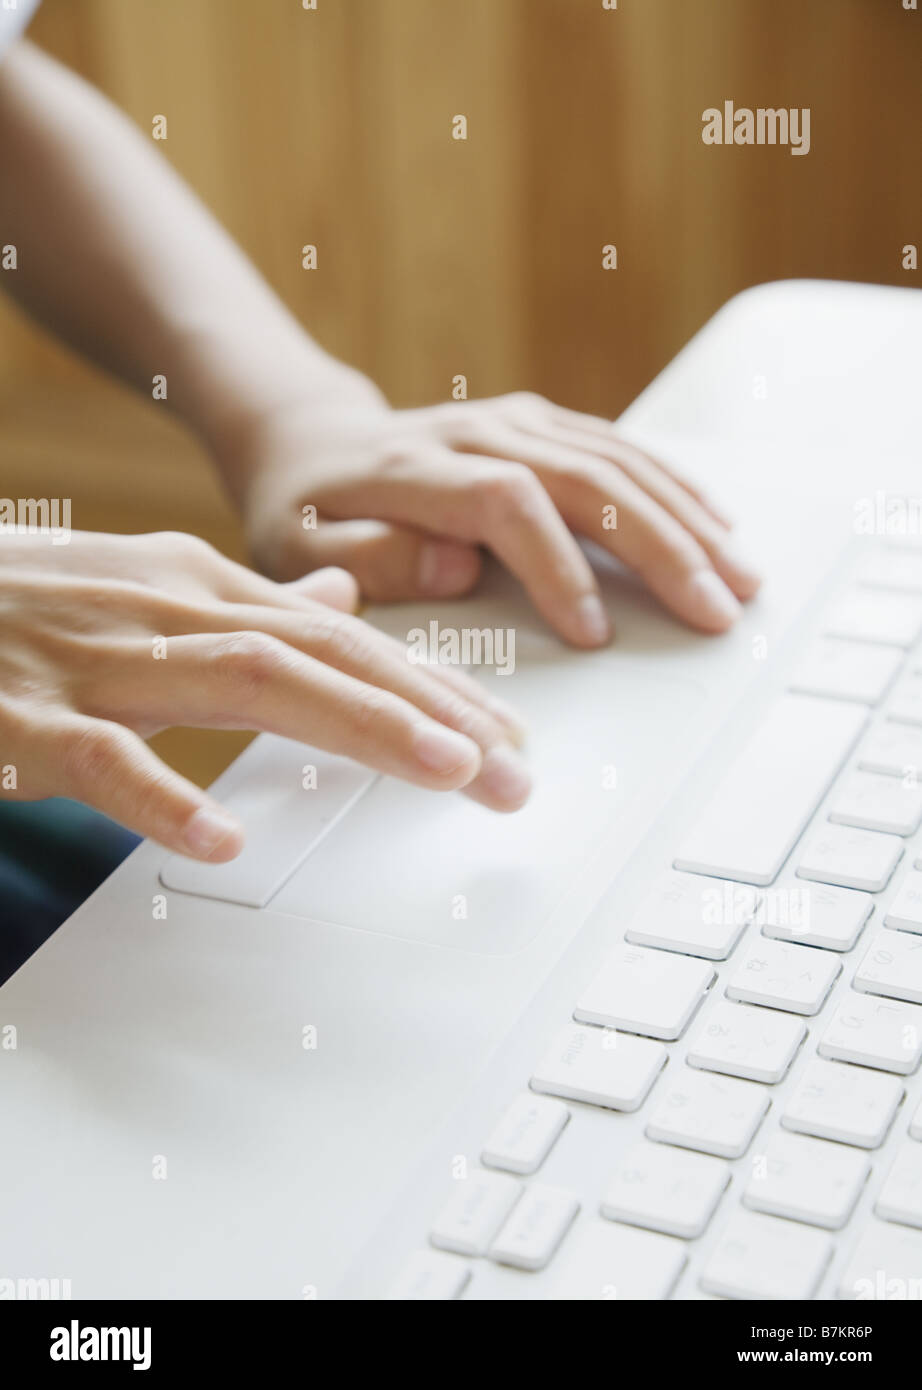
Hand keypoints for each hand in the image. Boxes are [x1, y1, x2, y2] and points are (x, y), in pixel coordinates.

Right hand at [0, 531, 530, 859]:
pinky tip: (221, 842)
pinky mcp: (18, 716)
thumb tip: (339, 602)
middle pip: (322, 653)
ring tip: (440, 771)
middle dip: (430, 712)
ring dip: (353, 725)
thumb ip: (250, 605)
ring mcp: (93, 658)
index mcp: (199, 586)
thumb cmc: (24, 597)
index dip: (434, 687)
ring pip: (243, 680)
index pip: (345, 637)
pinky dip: (162, 796)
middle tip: (513, 773)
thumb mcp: (150, 588)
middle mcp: (164, 608)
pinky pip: (99, 757)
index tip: (508, 737)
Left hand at [233, 392, 760, 647]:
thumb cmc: (304, 511)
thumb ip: (360, 562)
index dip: (559, 566)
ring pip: (617, 460)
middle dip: (659, 548)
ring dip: (685, 519)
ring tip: (738, 575)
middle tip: (712, 611)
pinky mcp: (539, 424)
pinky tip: (715, 521)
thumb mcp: (295, 551)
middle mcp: (475, 432)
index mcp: (415, 469)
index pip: (508, 503)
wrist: (311, 440)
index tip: (595, 634)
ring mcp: (514, 421)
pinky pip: (619, 447)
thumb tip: (456, 568)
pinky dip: (673, 485)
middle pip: (586, 478)